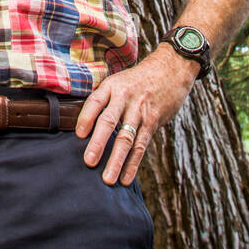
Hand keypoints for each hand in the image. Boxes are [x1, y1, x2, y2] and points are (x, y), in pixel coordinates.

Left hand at [75, 45, 198, 184]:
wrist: (171, 69)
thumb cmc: (138, 80)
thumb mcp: (119, 80)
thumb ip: (105, 100)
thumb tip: (84, 125)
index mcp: (112, 86)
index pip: (96, 101)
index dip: (86, 117)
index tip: (78, 135)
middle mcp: (125, 97)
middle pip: (109, 121)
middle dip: (99, 143)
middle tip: (89, 162)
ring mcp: (140, 110)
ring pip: (127, 138)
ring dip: (117, 160)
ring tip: (107, 179)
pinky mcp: (153, 121)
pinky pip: (141, 145)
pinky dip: (133, 163)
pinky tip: (126, 178)